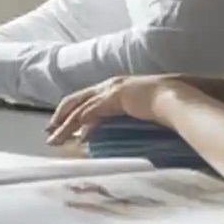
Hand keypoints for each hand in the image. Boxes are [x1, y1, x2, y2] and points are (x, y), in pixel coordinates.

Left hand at [45, 75, 183, 145]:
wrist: (175, 96)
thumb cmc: (163, 103)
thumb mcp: (139, 110)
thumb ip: (124, 117)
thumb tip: (114, 131)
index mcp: (114, 86)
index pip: (85, 98)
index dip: (71, 111)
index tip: (61, 125)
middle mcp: (108, 85)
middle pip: (75, 100)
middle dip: (60, 117)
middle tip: (49, 131)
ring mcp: (110, 90)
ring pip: (79, 109)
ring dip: (64, 125)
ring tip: (54, 139)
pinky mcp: (113, 98)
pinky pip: (90, 113)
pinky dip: (79, 124)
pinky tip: (73, 135)